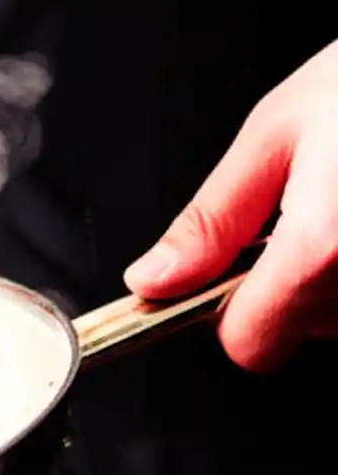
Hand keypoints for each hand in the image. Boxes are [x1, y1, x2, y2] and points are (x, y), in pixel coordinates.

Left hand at [124, 39, 337, 371]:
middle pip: (303, 330)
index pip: (250, 344)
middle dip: (286, 281)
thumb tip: (154, 280)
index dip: (222, 311)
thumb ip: (212, 220)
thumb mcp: (277, 130)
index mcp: (325, 247)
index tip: (222, 271)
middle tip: (304, 205)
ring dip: (335, 270)